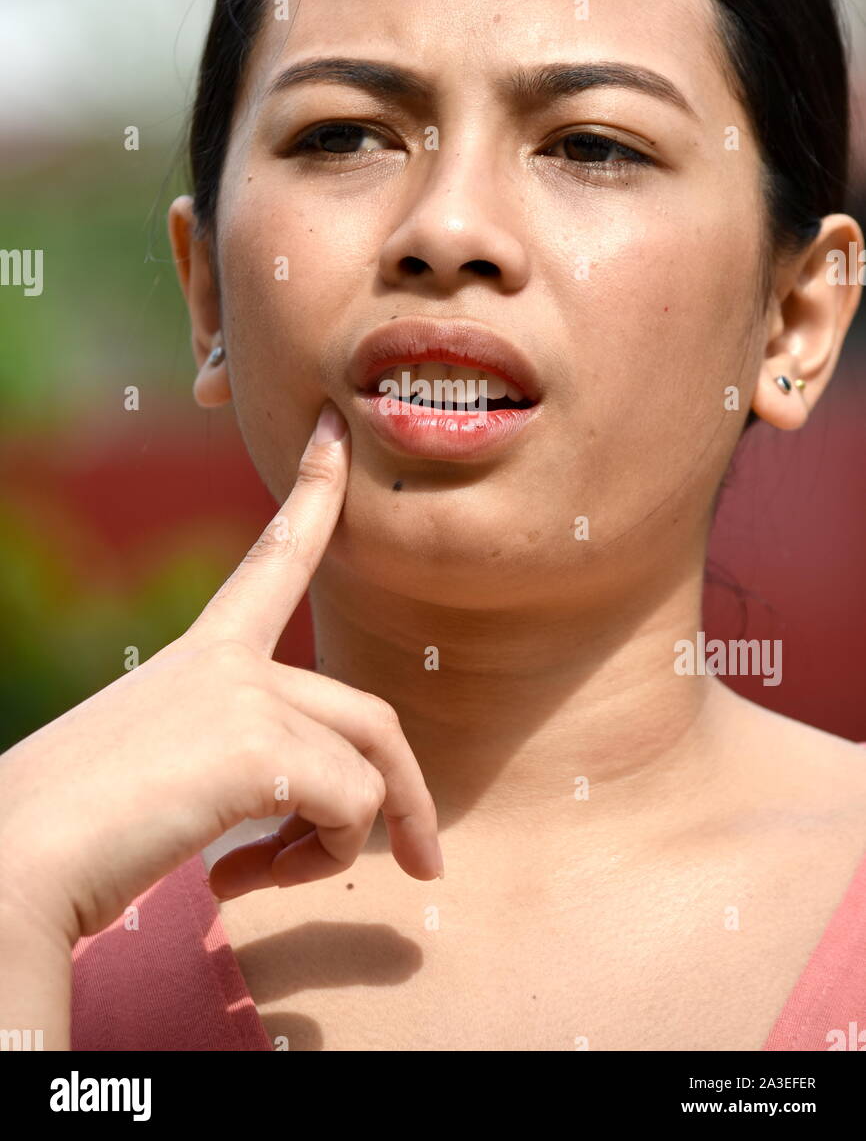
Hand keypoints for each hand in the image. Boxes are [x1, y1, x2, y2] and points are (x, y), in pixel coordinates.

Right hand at [0, 401, 442, 950]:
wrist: (10, 865)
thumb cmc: (71, 832)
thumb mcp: (158, 766)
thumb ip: (228, 760)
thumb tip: (307, 814)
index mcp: (200, 655)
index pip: (275, 557)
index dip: (314, 490)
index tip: (333, 430)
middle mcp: (230, 662)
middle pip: (368, 715)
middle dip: (406, 795)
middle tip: (421, 864)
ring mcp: (247, 697)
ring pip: (370, 767)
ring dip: (343, 844)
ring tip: (276, 879)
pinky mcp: (259, 748)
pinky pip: (351, 806)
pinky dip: (319, 860)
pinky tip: (239, 879)